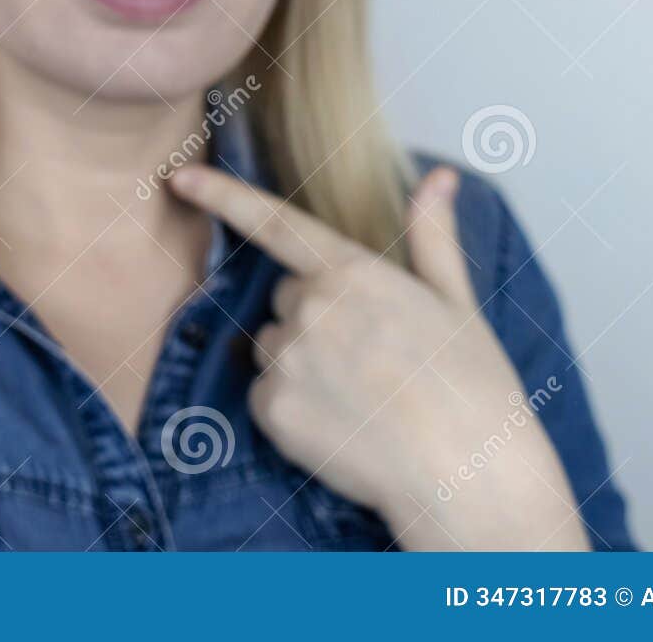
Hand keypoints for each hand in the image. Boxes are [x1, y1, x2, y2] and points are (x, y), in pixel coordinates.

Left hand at [168, 164, 587, 550]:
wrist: (468, 475)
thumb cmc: (472, 388)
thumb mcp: (456, 302)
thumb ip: (431, 236)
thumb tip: (440, 178)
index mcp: (352, 272)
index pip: (275, 222)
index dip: (222, 194)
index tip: (180, 177)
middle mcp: (310, 307)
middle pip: (287, 298)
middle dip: (315, 317)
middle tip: (370, 357)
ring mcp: (287, 359)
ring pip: (273, 347)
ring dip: (300, 363)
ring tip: (361, 396)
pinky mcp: (272, 410)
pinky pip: (264, 395)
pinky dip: (291, 409)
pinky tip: (341, 426)